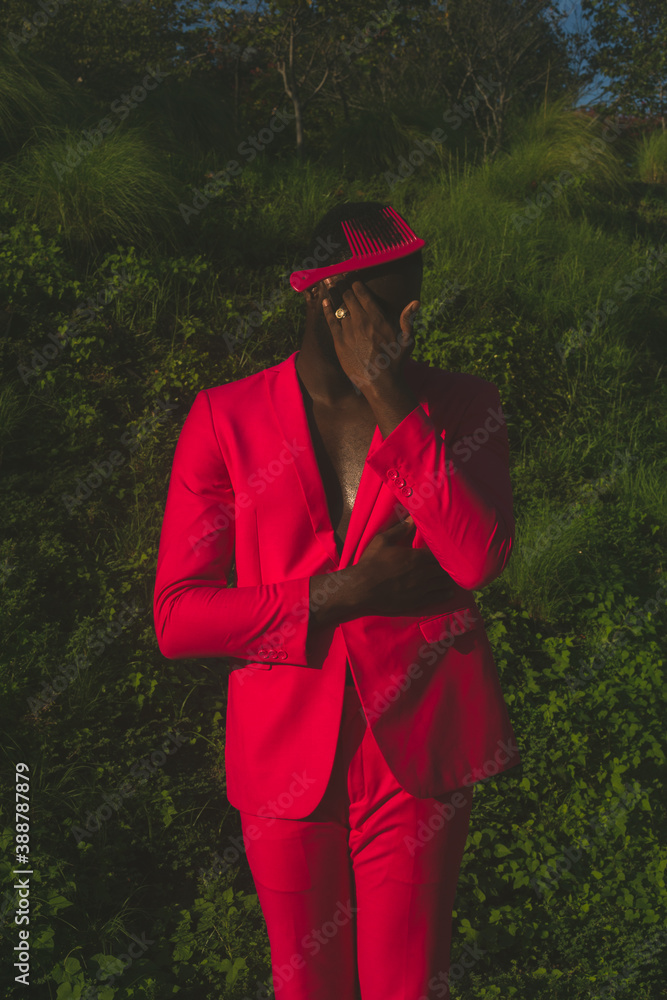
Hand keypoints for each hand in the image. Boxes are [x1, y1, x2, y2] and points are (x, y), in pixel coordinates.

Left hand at [321, 276, 419, 394]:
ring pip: (340, 308)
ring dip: (336, 297)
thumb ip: (407, 319)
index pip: (363, 294)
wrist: (380, 382)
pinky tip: (325, 302)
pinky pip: (331, 321)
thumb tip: (415, 302)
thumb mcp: (406, 339)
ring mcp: (349, 331)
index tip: (353, 281)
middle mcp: (362, 321)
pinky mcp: (339, 342)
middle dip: (344, 288)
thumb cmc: (395, 362)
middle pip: (348, 298)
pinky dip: (327, 309)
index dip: (356, 285)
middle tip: (339, 280)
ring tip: (331, 287)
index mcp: (378, 318)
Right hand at [352, 516, 458, 616]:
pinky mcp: (417, 602)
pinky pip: (437, 598)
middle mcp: (422, 573)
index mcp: (415, 557)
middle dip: (449, 568)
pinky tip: (449, 593)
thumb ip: (399, 529)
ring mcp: (421, 589)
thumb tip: (411, 518)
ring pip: (442, 583)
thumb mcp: (382, 541)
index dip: (444, 554)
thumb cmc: (371, 563)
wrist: (362, 589)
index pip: (438, 555)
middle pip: (443, 570)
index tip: (448, 553)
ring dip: (448, 580)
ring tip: (453, 579)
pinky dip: (445, 594)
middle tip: (454, 566)